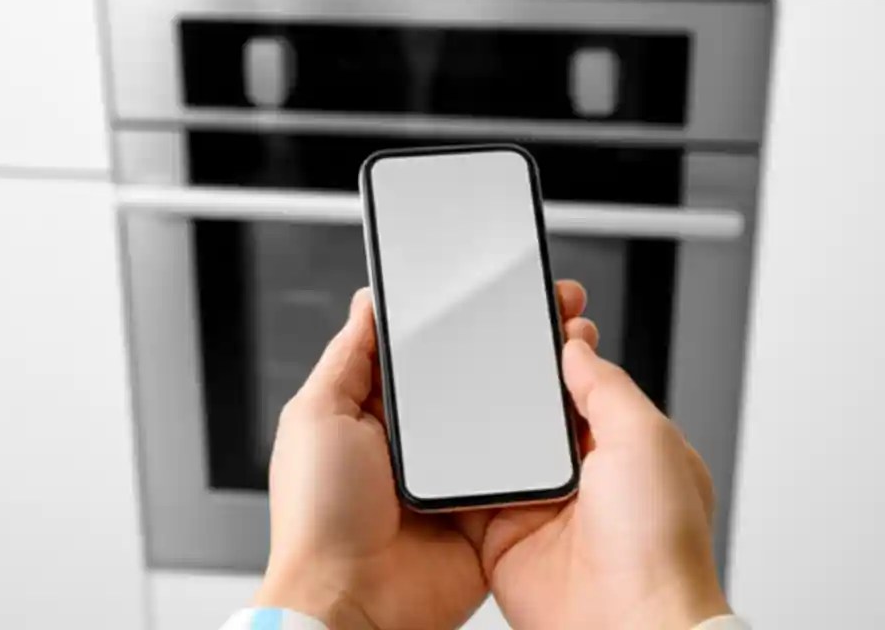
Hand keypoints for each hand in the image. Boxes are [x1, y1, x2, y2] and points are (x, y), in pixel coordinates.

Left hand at [256, 281, 597, 629]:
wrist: (353, 601)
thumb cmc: (318, 517)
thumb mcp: (317, 416)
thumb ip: (349, 358)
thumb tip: (368, 302)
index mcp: (378, 414)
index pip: (424, 353)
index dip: (457, 319)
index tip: (492, 287)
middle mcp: (421, 444)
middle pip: (474, 379)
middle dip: (510, 345)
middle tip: (548, 311)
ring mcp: (458, 477)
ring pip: (508, 419)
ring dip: (535, 390)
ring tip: (567, 350)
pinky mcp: (490, 512)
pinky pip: (527, 471)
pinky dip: (545, 449)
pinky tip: (565, 414)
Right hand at [473, 340, 731, 629]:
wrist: (629, 625)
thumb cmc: (661, 544)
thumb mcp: (646, 436)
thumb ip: (607, 385)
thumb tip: (576, 345)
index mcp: (623, 444)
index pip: (582, 383)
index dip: (559, 349)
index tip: (536, 313)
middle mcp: (580, 474)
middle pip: (530, 411)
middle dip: (509, 381)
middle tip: (483, 340)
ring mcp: (538, 505)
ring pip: (495, 447)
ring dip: (476, 422)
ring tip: (450, 381)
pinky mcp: (501, 536)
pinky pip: (466, 494)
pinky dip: (449, 474)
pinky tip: (436, 444)